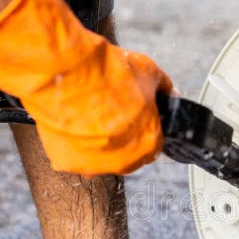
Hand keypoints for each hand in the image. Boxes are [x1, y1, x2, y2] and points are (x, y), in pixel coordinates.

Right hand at [0, 0, 171, 175]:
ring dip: (96, 141)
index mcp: (151, 143)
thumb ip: (165, 89)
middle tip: (107, 111)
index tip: (132, 114)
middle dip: (122, 136)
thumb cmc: (110, 73)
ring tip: (86, 113)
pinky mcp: (66, 163)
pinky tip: (69, 119)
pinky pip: (72, 155)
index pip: (154, 143)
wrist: (67, 72)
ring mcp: (95, 166)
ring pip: (99, 157)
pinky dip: (71, 141)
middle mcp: (126, 163)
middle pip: (127, 154)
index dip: (143, 127)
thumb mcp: (150, 73)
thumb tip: (172, 94)